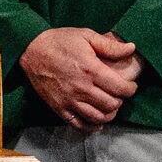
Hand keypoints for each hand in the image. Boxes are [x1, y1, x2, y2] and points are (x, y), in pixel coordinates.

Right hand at [20, 27, 142, 129]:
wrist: (30, 50)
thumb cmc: (59, 41)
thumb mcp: (85, 35)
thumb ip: (110, 45)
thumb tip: (131, 49)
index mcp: (91, 70)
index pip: (120, 88)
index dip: (130, 89)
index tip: (130, 86)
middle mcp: (82, 88)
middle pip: (112, 105)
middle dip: (121, 100)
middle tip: (119, 94)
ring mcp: (69, 101)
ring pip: (98, 118)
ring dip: (109, 114)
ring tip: (110, 106)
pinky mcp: (59, 108)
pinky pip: (79, 124)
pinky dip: (91, 126)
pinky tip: (97, 121)